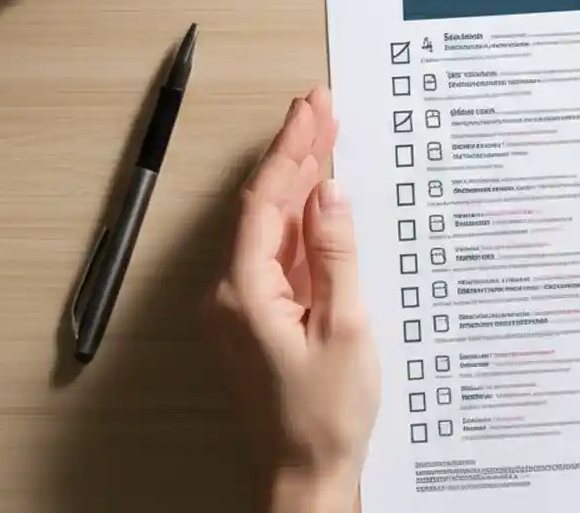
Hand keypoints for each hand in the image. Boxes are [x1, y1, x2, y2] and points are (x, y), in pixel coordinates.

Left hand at [206, 86, 380, 512]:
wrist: (305, 473)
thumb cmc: (325, 414)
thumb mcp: (345, 328)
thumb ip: (336, 256)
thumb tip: (331, 197)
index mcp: (247, 291)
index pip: (267, 201)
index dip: (291, 149)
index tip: (313, 108)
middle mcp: (235, 292)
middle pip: (265, 206)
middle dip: (294, 152)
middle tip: (321, 105)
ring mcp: (247, 304)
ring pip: (273, 227)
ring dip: (300, 182)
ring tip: (324, 133)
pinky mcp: (263, 317)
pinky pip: (282, 255)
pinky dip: (303, 222)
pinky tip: (321, 199)